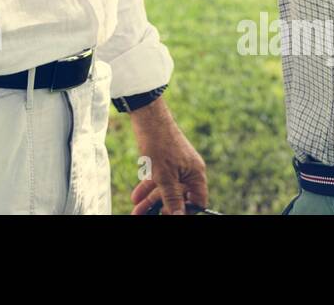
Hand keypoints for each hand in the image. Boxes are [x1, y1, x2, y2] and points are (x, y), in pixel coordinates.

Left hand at [127, 99, 208, 213]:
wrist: (147, 117)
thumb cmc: (159, 144)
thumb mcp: (164, 176)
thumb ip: (172, 198)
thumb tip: (179, 217)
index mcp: (196, 175)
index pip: (197, 201)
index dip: (186, 211)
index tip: (171, 215)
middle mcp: (188, 171)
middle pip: (178, 197)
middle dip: (162, 208)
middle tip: (145, 215)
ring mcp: (176, 166)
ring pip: (165, 189)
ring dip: (150, 201)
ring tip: (136, 210)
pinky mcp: (164, 161)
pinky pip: (158, 179)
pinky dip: (147, 188)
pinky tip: (136, 197)